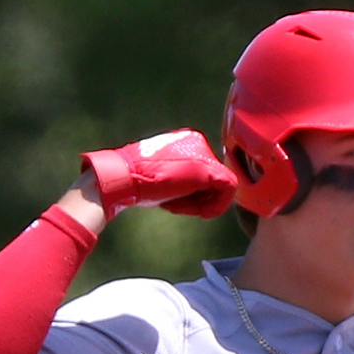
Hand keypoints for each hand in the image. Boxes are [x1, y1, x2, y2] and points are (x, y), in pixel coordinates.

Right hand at [81, 129, 236, 217]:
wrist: (125, 175)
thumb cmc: (138, 179)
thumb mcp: (162, 174)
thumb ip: (179, 176)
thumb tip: (190, 191)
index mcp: (186, 141)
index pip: (202, 174)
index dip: (191, 193)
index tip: (172, 199)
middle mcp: (198, 142)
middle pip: (211, 181)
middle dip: (196, 199)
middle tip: (174, 203)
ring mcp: (204, 154)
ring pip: (220, 188)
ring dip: (200, 204)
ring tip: (176, 204)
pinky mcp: (209, 170)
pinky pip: (228, 191)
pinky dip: (215, 207)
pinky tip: (198, 212)